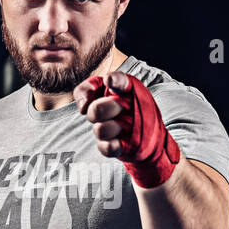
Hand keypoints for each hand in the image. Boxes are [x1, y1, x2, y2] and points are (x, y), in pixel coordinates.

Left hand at [73, 70, 180, 187]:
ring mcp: (131, 127)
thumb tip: (83, 106)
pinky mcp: (128, 146)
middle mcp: (131, 106)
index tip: (109, 80)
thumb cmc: (117, 106)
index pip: (121, 81)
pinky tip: (110, 141)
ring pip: (100, 130)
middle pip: (97, 109)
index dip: (114, 80)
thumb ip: (88, 88)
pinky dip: (105, 145)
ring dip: (100, 129)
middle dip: (93, 112)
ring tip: (108, 126)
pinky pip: (107, 148)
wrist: (145, 135)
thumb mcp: (103, 89)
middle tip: (97, 113)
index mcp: (127, 88)